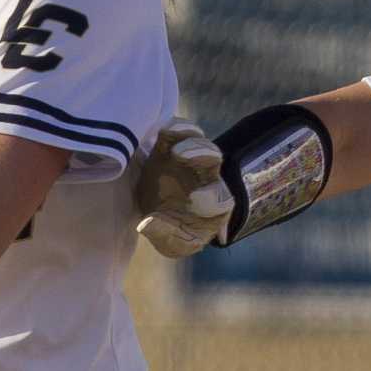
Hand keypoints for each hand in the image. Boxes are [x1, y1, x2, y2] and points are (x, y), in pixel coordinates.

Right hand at [135, 119, 231, 258]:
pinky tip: (161, 132)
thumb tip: (148, 224)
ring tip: (176, 152)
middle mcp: (205, 178)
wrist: (150, 213)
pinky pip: (179, 129)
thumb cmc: (169, 231)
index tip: (195, 200)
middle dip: (204, 157)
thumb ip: (165, 236)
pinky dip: (174, 127)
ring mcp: (189, 159)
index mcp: (212, 206)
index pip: (222, 199)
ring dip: (191, 143)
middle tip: (185, 165)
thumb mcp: (169, 242)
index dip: (213, 198)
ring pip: (199, 142)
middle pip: (213, 160)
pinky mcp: (170, 146)